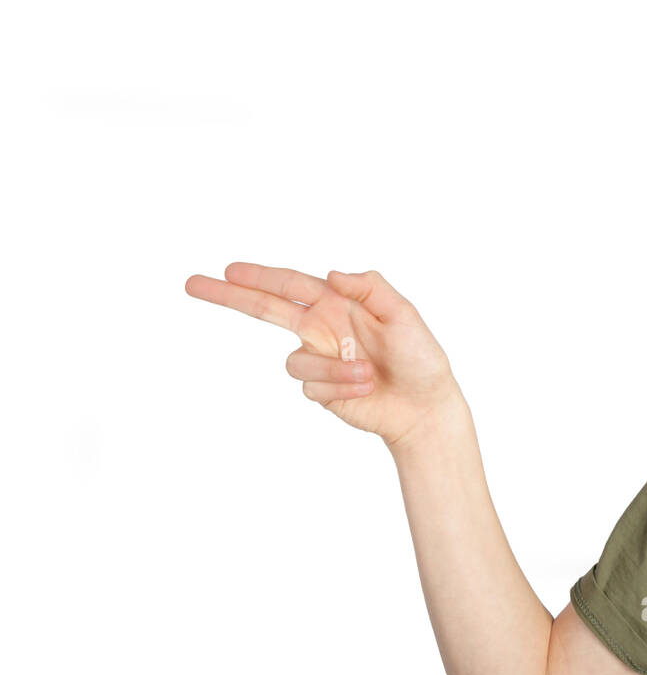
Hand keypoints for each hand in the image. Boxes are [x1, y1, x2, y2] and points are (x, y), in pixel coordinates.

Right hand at [185, 263, 457, 448]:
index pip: (290, 285)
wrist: (425, 406)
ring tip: (369, 374)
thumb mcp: (403, 316)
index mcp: (338, 304)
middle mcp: (323, 328)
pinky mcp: (321, 389)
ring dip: (333, 369)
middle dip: (230, 296)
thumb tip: (332, 273)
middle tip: (194, 283)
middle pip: (265, 310)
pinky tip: (365, 389)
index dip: (259, 276)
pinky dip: (339, 387)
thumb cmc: (420, 357)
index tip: (228, 269)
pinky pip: (312, 387)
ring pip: (296, 361)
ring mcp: (319, 359)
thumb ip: (370, 289)